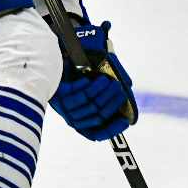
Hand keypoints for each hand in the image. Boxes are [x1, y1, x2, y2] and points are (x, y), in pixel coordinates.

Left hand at [49, 21, 137, 140]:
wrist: (71, 53)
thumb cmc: (90, 72)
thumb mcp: (105, 88)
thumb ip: (114, 100)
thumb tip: (129, 116)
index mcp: (83, 119)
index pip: (96, 134)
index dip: (112, 129)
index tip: (125, 120)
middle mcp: (73, 117)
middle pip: (96, 117)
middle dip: (111, 102)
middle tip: (119, 88)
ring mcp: (64, 107)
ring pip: (87, 104)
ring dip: (99, 92)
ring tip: (106, 80)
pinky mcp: (58, 93)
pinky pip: (76, 93)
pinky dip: (86, 86)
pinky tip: (89, 78)